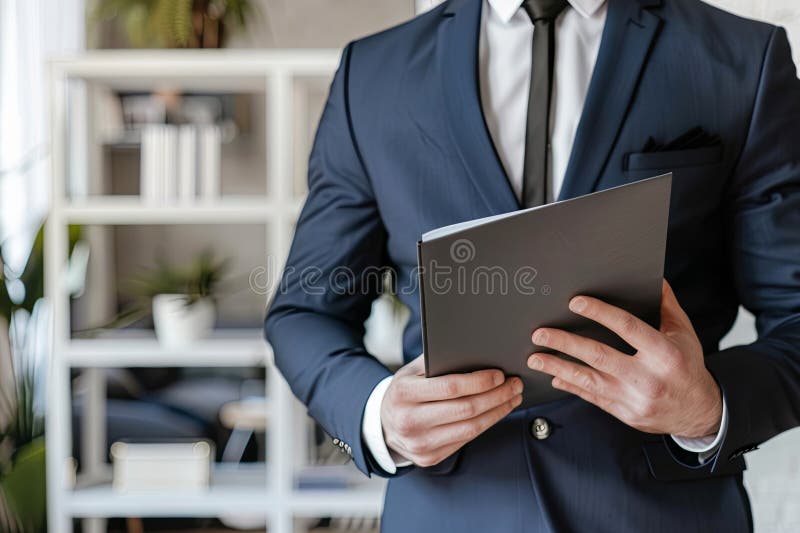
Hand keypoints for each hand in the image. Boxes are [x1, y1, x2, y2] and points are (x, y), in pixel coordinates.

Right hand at [381, 354, 522, 466]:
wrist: (382, 426)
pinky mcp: (429, 458)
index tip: (499, 375)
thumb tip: (475, 349)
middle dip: (496, 396)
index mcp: (403, 393)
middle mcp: (410, 421)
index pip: (450, 387)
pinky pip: (466, 440)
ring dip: (497, 412)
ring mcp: (420, 443)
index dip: (479, 381)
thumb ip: (436, 361)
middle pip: (465, 409)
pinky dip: (486, 425)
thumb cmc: (403, 392)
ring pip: (471, 428)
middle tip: (514, 385)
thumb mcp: (410, 372)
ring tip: (512, 397)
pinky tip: (497, 412)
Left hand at [527, 279, 721, 438]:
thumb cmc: (688, 367)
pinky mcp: (624, 413)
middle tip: (540, 332)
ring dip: (558, 367)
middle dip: (566, 342)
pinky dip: (571, 386)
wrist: (699, 413)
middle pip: (599, 356)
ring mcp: (634, 399)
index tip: (575, 302)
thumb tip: (655, 278)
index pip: (627, 327)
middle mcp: (647, 377)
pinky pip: (592, 397)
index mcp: (664, 354)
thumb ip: (666, 306)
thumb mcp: (683, 334)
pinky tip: (554, 376)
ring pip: (589, 380)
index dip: (600, 313)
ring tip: (535, 357)